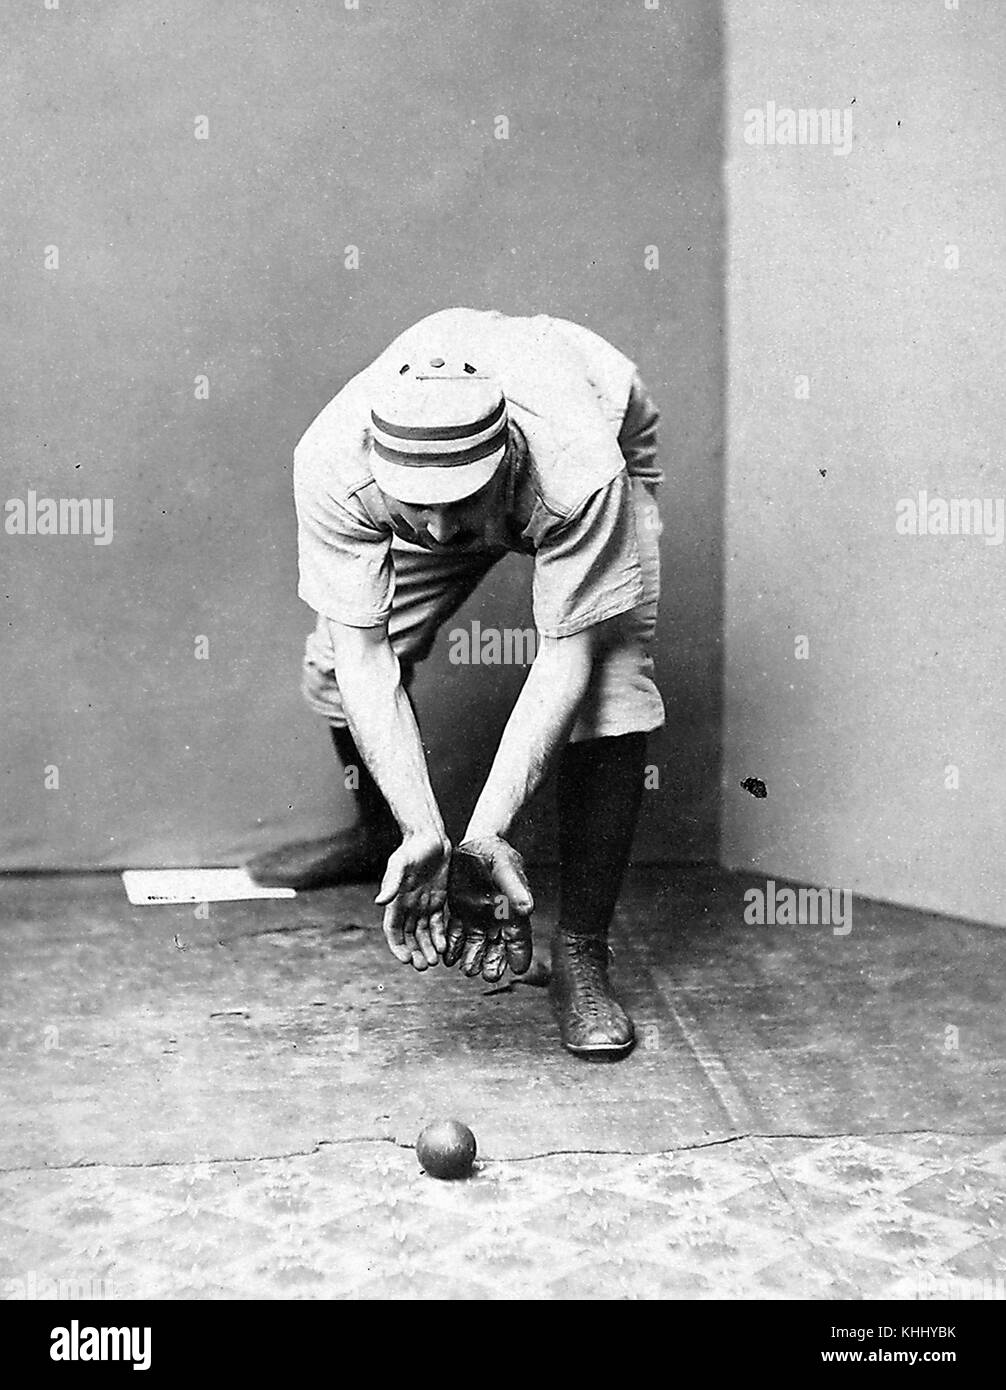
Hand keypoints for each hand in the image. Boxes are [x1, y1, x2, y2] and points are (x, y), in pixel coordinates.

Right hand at [375, 831, 450, 970]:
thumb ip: (391, 883)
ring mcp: (423, 904)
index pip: (393, 931)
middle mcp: (408, 906)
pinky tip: (445, 947)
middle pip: (409, 936)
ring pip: (423, 933)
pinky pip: (438, 923)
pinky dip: (440, 936)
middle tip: (423, 966)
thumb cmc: (412, 849)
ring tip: (434, 962)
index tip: (406, 960)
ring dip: (427, 948)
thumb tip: (379, 902)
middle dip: (415, 952)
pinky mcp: (438, 900)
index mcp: (396, 901)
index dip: (398, 946)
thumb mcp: (401, 864)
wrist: (430, 837)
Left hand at [443, 835, 533, 981]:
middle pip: (497, 947)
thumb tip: (526, 908)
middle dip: (493, 962)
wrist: (475, 842)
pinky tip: (449, 957)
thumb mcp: (506, 869)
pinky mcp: (461, 912)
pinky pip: (457, 934)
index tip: (519, 969)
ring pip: (476, 944)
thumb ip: (515, 888)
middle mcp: (496, 918)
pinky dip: (454, 946)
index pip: (519, 937)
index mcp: (512, 910)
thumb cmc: (497, 854)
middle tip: (487, 975)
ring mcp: (478, 917)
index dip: (520, 954)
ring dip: (472, 957)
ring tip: (467, 969)